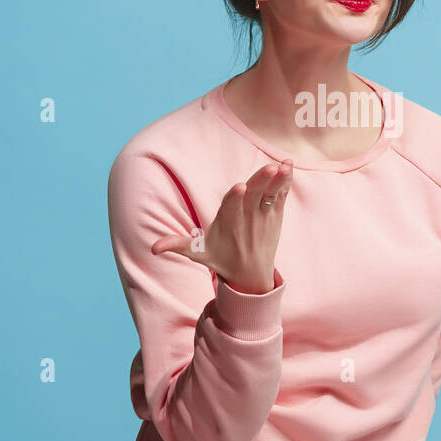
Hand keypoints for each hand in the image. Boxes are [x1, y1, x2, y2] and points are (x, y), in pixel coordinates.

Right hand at [150, 159, 293, 292]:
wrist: (251, 275)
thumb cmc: (221, 259)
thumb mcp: (198, 253)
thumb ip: (177, 245)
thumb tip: (153, 248)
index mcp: (227, 224)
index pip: (231, 208)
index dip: (235, 197)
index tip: (239, 186)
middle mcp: (247, 219)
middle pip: (254, 196)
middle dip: (261, 182)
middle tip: (270, 167)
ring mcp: (263, 217)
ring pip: (270, 195)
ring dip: (278, 180)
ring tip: (283, 165)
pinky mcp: (275, 216)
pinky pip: (280, 196)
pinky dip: (284, 182)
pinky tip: (288, 166)